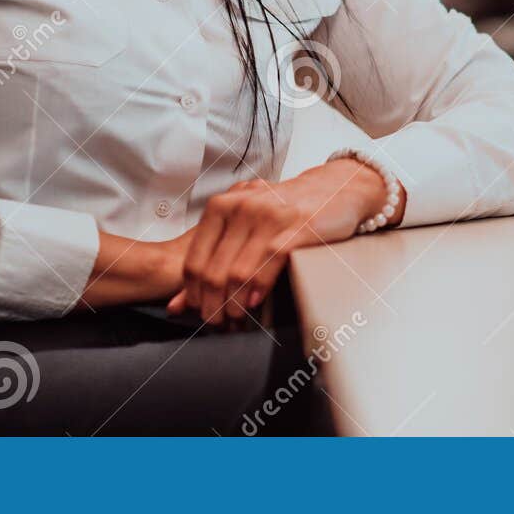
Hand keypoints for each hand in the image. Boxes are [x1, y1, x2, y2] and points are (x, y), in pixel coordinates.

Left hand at [167, 158, 395, 325]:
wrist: (336, 188)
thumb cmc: (287, 210)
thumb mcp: (244, 227)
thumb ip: (211, 260)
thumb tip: (177, 305)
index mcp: (222, 206)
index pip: (193, 262)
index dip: (194, 297)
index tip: (201, 315)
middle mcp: (241, 207)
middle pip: (212, 272)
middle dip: (211, 308)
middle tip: (217, 325)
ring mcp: (267, 217)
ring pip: (235, 275)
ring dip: (232, 307)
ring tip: (235, 322)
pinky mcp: (293, 230)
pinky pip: (264, 268)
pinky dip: (255, 292)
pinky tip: (253, 304)